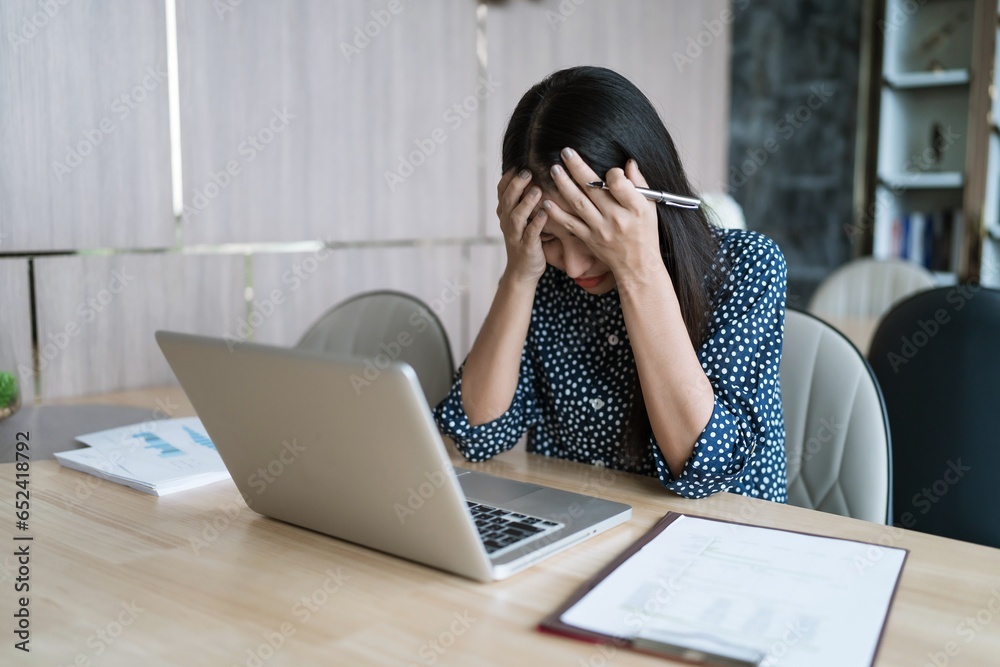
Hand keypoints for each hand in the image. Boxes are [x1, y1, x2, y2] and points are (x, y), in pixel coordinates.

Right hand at [496, 169, 547, 283]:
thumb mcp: (521, 220)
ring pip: (516, 217)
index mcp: (505, 214)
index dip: (508, 178)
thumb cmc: (526, 241)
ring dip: (526, 203)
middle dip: (516, 185)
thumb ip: (524, 201)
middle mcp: (507, 223)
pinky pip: (530, 234)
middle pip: (507, 201)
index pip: (502, 191)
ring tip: (537, 190)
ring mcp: (516, 236)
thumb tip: (535, 175)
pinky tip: (544, 213)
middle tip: (527, 171)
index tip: (518, 164)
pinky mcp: (527, 248)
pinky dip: (537, 223)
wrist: (522, 272)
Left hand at [542, 149, 661, 277]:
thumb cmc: (645, 232)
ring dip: (564, 185)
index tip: (610, 170)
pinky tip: (546, 201)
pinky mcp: (589, 239)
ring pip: (579, 203)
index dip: (612, 173)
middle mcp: (616, 218)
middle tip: (565, 153)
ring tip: (554, 169)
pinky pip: (570, 224)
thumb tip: (628, 163)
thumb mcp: (650, 207)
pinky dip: (557, 214)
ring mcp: (600, 229)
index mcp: (634, 207)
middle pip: (593, 189)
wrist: (637, 265)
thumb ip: (639, 184)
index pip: (619, 184)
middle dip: (577, 168)